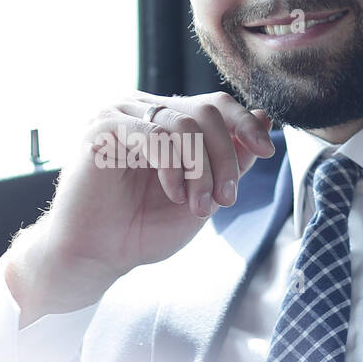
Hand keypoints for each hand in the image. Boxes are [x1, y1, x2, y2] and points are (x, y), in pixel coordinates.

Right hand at [5, 91, 275, 324]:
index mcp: (166, 121)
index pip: (215, 104)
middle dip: (225, 158)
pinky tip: (173, 194)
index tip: (268, 152)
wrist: (95, 257)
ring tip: (197, 205)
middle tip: (225, 199)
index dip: (245, 124)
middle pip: (206, 111)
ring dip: (202, 169)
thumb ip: (229, 161)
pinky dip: (174, 167)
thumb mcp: (202, 196)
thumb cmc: (141, 230)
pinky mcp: (103, 129)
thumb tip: (263, 117)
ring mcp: (122, 115)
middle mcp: (143, 111)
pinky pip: (155, 134)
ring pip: (185, 122)